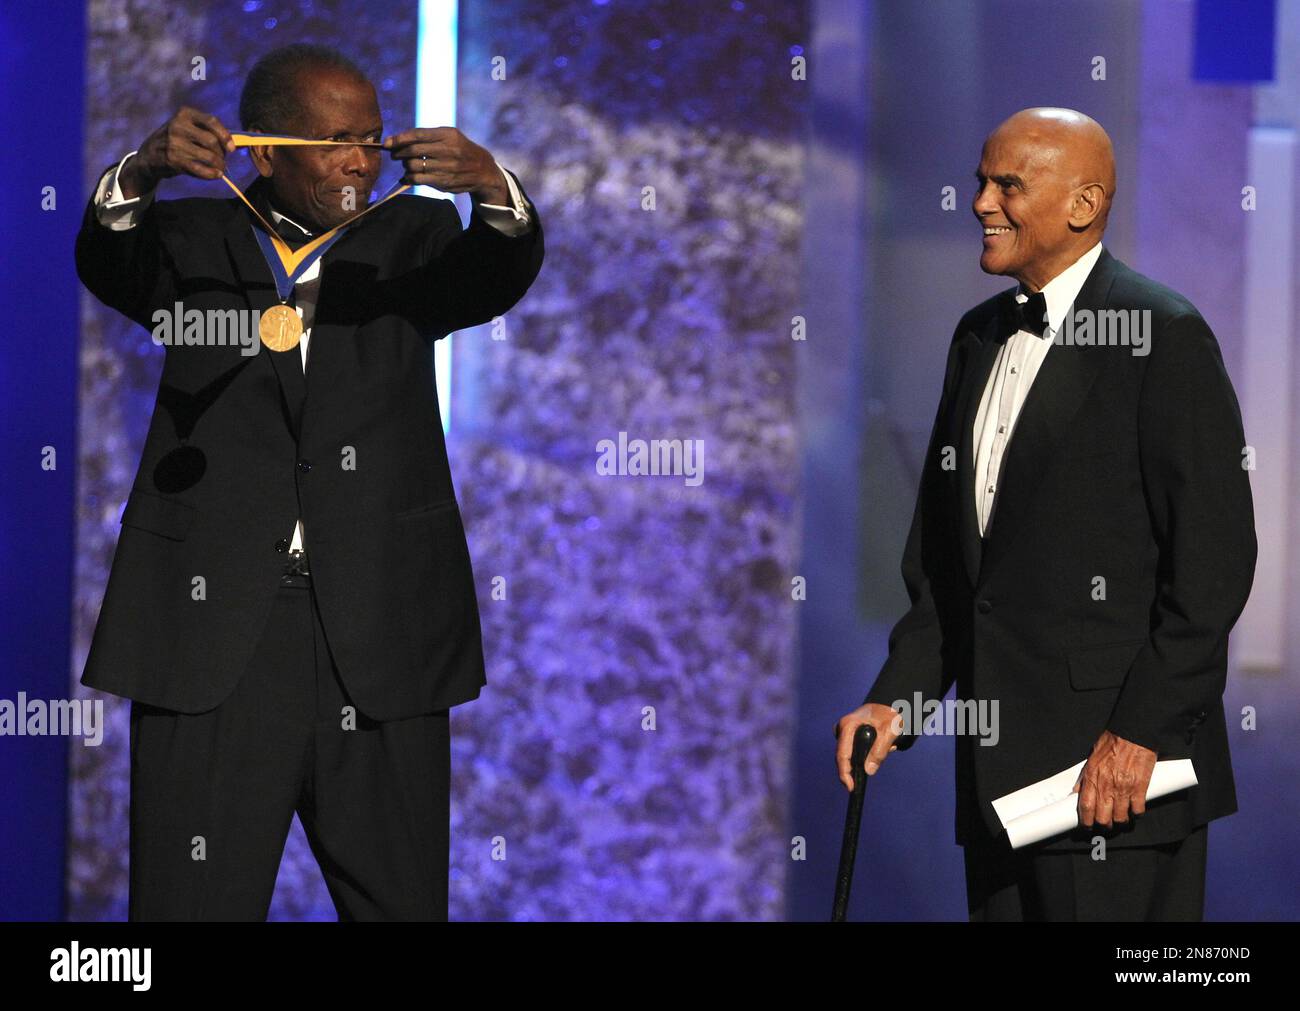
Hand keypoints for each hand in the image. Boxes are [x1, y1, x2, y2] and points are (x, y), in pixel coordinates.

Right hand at [122, 106, 235, 197]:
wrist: (150, 154)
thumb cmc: (176, 140)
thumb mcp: (187, 127)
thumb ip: (206, 130)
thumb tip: (232, 144)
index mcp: (184, 114)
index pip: (211, 121)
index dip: (225, 135)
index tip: (231, 148)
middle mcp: (178, 125)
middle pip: (212, 141)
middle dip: (222, 154)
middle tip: (222, 160)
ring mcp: (174, 143)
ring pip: (208, 156)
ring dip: (219, 165)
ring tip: (220, 168)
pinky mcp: (173, 159)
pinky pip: (200, 169)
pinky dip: (211, 174)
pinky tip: (216, 175)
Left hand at [382, 127, 507, 202]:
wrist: (482, 170)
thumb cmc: (459, 149)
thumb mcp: (449, 136)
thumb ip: (426, 136)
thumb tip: (396, 141)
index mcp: (448, 135)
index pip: (417, 135)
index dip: (399, 139)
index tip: (387, 143)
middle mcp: (448, 150)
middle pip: (413, 151)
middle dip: (399, 153)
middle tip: (395, 155)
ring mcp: (447, 167)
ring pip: (413, 166)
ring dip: (406, 166)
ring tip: (407, 165)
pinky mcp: (444, 182)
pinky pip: (418, 179)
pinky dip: (409, 178)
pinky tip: (408, 176)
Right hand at [834, 703, 901, 790]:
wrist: (890, 704)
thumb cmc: (890, 714)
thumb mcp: (889, 732)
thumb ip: (879, 751)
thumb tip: (868, 771)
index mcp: (848, 726)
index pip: (842, 755)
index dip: (845, 773)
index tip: (851, 787)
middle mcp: (842, 729)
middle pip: (845, 757)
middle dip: (862, 764)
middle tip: (882, 758)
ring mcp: (845, 733)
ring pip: (852, 755)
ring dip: (869, 757)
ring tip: (888, 746)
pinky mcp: (850, 736)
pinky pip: (856, 751)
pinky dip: (869, 753)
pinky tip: (884, 745)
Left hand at [1073, 730, 1156, 828]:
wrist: (1134, 732)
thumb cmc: (1113, 741)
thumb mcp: (1092, 756)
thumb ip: (1084, 776)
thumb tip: (1076, 791)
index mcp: (1092, 776)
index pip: (1085, 807)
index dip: (1085, 822)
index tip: (1086, 827)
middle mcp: (1107, 785)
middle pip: (1103, 818)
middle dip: (1104, 825)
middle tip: (1105, 824)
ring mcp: (1124, 788)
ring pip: (1121, 817)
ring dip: (1120, 821)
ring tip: (1121, 819)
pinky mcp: (1140, 787)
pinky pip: (1138, 810)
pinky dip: (1137, 813)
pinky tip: (1135, 810)